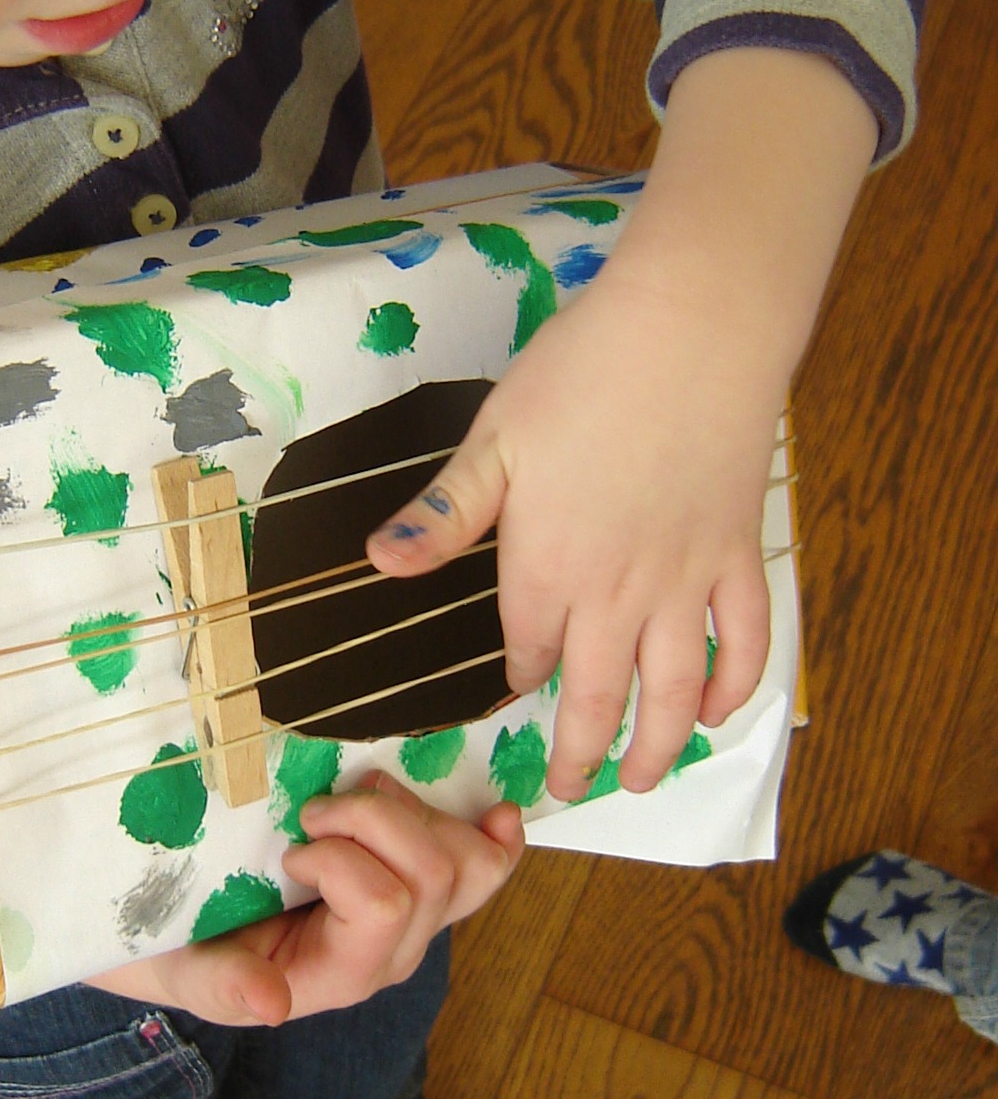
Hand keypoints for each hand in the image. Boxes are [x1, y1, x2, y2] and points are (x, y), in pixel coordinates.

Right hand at [85, 771, 522, 1023]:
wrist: (201, 937)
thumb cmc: (193, 949)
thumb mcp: (193, 971)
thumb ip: (227, 985)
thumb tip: (269, 1003)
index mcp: (339, 972)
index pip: (380, 905)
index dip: (342, 860)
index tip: (292, 848)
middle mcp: (391, 950)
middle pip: (432, 875)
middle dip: (376, 821)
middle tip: (317, 810)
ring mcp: (415, 919)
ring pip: (464, 862)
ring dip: (414, 812)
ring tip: (360, 797)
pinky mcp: (422, 886)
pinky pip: (486, 868)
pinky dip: (495, 836)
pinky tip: (496, 814)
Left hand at [366, 269, 781, 799]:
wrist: (690, 333)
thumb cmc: (579, 377)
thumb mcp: (492, 440)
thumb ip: (443, 515)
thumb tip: (378, 564)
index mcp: (547, 568)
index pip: (527, 648)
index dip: (520, 675)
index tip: (517, 692)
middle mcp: (616, 595)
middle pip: (598, 695)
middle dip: (582, 750)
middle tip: (575, 790)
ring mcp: (685, 581)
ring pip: (676, 688)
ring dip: (661, 744)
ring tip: (645, 781)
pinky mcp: (737, 555)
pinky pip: (744, 639)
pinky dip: (737, 683)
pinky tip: (723, 709)